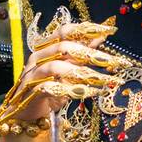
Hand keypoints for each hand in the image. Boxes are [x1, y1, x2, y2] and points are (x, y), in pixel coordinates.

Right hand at [0, 21, 125, 122]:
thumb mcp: (69, 68)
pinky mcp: (31, 92)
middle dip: (91, 54)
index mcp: (47, 47)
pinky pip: (49, 88)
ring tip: (105, 81)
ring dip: (82, 73)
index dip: (86, 29)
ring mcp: (33, 74)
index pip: (66, 31)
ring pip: (56, 67)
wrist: (26, 113)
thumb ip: (82, 52)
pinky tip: (89, 93)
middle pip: (63, 47)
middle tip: (114, 62)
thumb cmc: (50, 87)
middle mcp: (38, 57)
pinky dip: (70, 90)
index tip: (110, 30)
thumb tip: (102, 36)